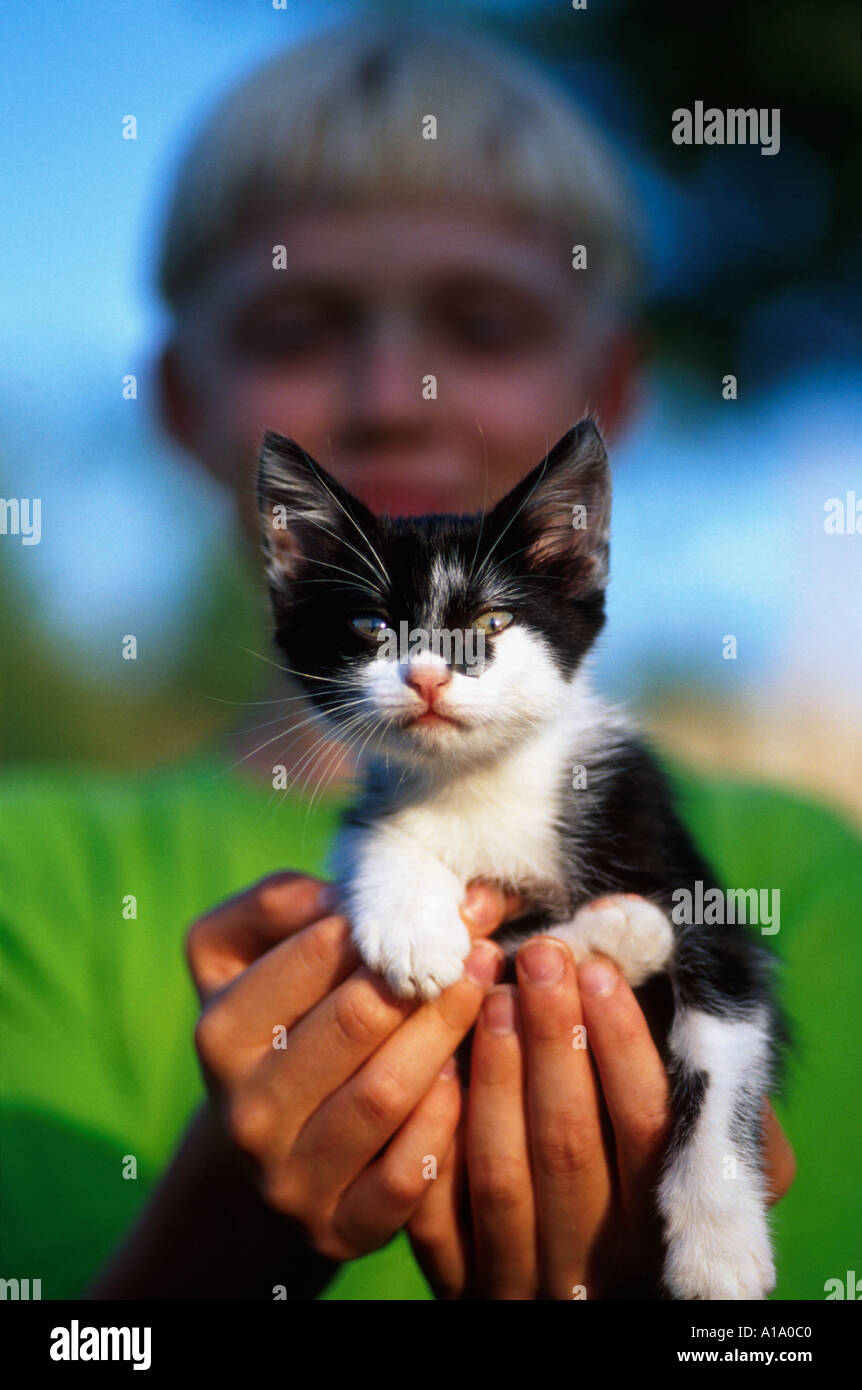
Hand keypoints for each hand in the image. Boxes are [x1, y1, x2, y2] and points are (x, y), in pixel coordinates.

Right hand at [187, 872, 513, 1261]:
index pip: (314, 956)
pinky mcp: (337, 1230)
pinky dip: (447, 1121)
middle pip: (358, 1022)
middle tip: (482, 940)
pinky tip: (469, 1078)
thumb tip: (343, 890)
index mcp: (219, 1033)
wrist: (270, 1144)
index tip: (446, 897)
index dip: (386, 917)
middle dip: (430, 973)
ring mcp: (288, 1179)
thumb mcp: (245, 954)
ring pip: (387, 1094)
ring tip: (488, 988)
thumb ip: (276, 903)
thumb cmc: (277, 1020)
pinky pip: (407, 1175)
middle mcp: (243, 1111)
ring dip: (450, 1032)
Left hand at [407, 932, 795, 1298]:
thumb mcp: (690, 1133)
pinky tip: (436, 1068)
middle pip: (568, 1144)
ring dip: (496, 1075)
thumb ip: (683, 1057)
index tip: (596, 967)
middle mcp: (596, 1263)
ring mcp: (522, 1278)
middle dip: (552, 1040)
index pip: (645, 1127)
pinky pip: (437, 1214)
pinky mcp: (459, 1283)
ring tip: (492, 996)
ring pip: (501, 1173)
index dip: (621, 1043)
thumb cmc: (639, 1168)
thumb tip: (641, 937)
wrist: (574, 1283)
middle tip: (539, 958)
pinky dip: (436, 1139)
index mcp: (661, 1224)